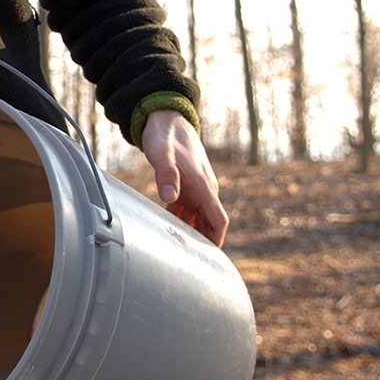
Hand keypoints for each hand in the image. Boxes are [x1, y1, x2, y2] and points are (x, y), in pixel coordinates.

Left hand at [140, 110, 228, 246]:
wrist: (166, 118)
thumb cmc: (164, 136)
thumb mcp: (161, 155)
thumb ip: (165, 175)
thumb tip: (169, 198)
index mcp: (204, 185)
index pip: (218, 220)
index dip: (216, 240)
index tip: (210, 259)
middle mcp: (204, 188)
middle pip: (209, 223)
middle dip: (202, 241)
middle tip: (187, 261)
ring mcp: (196, 187)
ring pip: (198, 217)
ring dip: (190, 231)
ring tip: (176, 249)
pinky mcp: (186, 185)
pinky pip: (188, 209)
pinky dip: (181, 220)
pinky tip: (167, 227)